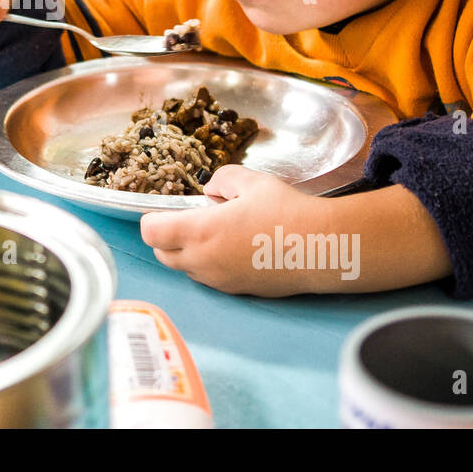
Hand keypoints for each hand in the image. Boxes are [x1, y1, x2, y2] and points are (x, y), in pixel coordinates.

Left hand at [140, 166, 337, 296]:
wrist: (321, 249)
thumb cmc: (286, 213)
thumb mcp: (251, 181)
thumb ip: (220, 179)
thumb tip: (210, 191)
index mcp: (200, 232)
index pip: (151, 233)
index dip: (152, 219)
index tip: (166, 209)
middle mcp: (203, 261)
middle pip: (162, 254)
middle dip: (167, 236)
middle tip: (191, 218)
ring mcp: (218, 280)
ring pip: (185, 268)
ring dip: (188, 251)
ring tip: (217, 232)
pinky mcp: (235, 292)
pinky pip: (208, 278)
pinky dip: (209, 264)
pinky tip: (234, 248)